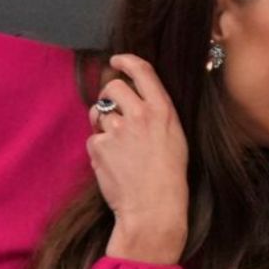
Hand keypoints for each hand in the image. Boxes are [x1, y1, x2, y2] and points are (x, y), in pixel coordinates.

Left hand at [87, 54, 188, 263]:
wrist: (154, 207)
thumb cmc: (169, 176)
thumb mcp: (175, 136)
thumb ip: (156, 113)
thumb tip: (135, 99)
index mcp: (163, 110)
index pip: (142, 71)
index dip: (126, 61)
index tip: (117, 60)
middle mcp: (140, 114)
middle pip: (113, 87)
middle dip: (109, 94)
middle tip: (112, 108)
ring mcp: (118, 130)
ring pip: (99, 111)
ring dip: (102, 122)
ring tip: (116, 143)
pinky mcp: (100, 146)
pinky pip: (93, 138)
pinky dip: (99, 148)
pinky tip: (113, 162)